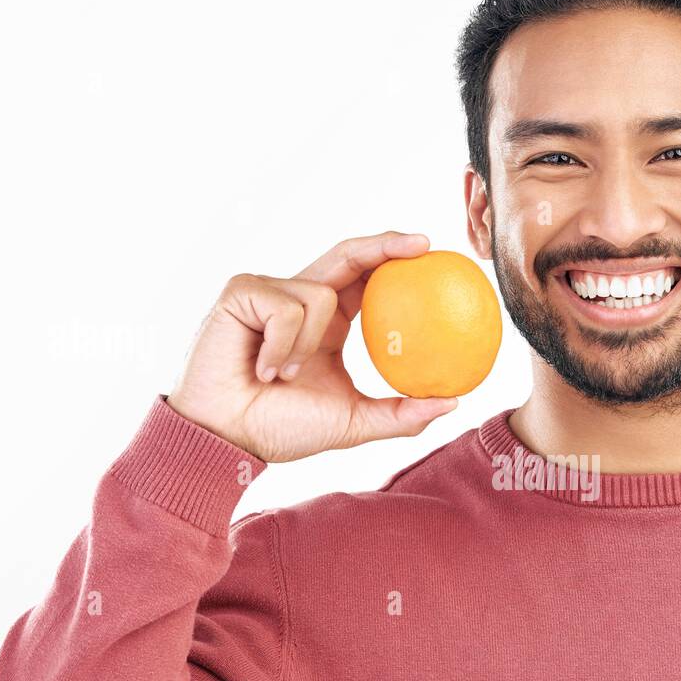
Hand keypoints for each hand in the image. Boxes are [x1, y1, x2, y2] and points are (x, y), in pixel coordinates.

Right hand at [166, 231, 457, 461]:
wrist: (227, 438)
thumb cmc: (280, 429)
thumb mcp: (353, 422)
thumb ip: (400, 413)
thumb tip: (453, 402)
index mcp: (326, 324)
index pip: (365, 279)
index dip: (395, 260)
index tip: (432, 253)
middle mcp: (300, 301)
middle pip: (347, 255)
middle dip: (385, 243)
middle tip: (422, 245)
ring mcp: (269, 292)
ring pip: (317, 294)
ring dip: (307, 345)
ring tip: (284, 377)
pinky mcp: (241, 292)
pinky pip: (285, 308)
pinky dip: (281, 346)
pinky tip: (263, 369)